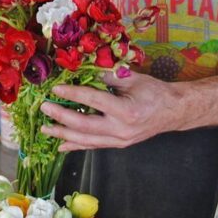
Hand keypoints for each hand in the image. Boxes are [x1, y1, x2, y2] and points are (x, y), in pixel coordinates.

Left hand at [39, 69, 184, 150]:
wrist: (173, 111)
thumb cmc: (155, 92)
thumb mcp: (133, 79)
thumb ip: (109, 76)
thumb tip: (85, 71)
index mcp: (125, 111)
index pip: (92, 101)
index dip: (72, 93)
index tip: (56, 88)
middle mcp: (120, 130)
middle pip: (84, 126)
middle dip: (61, 117)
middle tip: (44, 108)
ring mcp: (119, 141)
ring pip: (86, 140)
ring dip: (63, 134)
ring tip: (46, 129)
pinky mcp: (118, 145)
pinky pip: (93, 146)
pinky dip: (76, 145)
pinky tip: (61, 145)